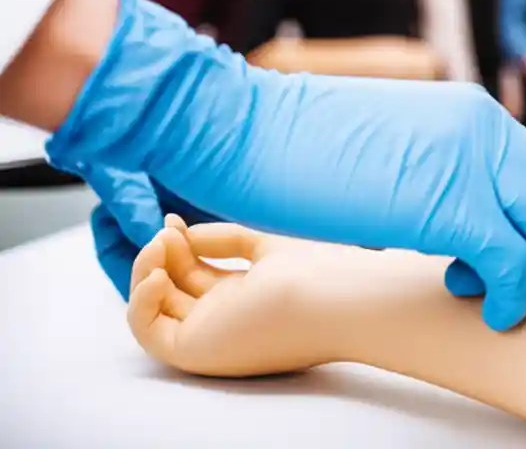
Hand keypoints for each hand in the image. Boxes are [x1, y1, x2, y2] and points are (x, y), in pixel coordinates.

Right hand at [46, 0, 525, 330]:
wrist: (240, 127)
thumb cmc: (295, 145)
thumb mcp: (392, 144)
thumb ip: (439, 165)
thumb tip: (459, 208)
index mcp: (473, 113)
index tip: (506, 254)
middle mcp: (486, 129)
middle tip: (498, 275)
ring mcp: (472, 163)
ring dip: (523, 272)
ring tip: (463, 282)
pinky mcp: (451, 205)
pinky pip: (515, 262)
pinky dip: (510, 297)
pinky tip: (482, 309)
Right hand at [128, 216, 349, 376]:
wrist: (340, 300)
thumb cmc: (321, 273)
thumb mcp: (268, 245)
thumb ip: (226, 238)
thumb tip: (182, 234)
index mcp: (249, 296)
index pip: (196, 273)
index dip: (177, 245)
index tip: (173, 218)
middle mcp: (228, 319)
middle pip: (174, 288)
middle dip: (162, 254)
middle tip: (168, 229)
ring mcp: (212, 336)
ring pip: (155, 311)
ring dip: (146, 273)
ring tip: (161, 245)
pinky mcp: (197, 352)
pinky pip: (149, 334)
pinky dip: (140, 303)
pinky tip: (159, 275)